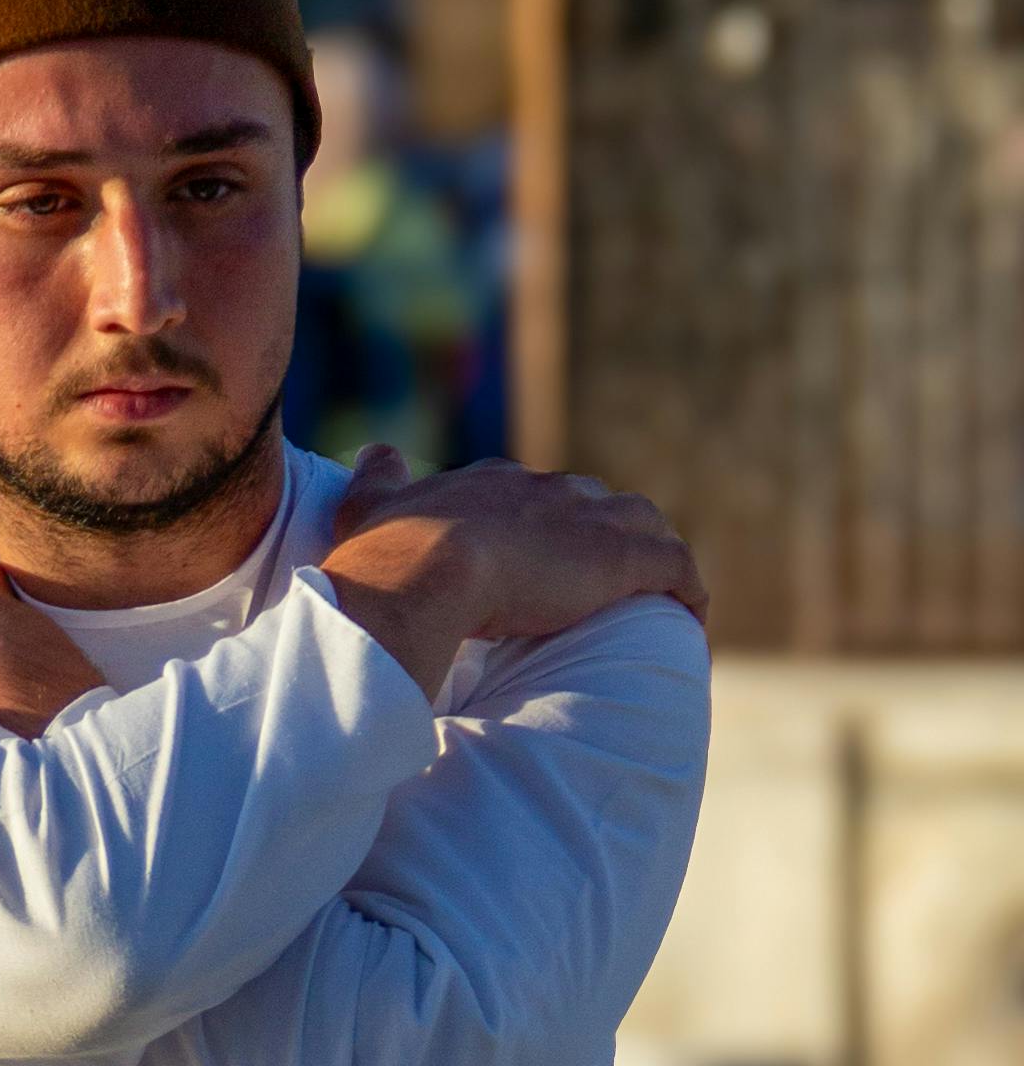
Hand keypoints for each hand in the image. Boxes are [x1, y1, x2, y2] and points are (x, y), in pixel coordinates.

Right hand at [318, 451, 706, 700]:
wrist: (422, 572)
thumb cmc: (389, 552)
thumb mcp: (372, 504)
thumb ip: (377, 478)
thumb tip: (373, 450)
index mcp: (494, 484)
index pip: (534, 492)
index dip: (545, 518)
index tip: (545, 547)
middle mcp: (547, 490)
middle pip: (593, 501)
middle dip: (603, 529)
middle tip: (602, 572)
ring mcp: (587, 520)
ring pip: (641, 523)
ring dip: (652, 550)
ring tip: (658, 589)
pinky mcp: (619, 557)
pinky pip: (673, 566)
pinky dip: (688, 587)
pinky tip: (693, 614)